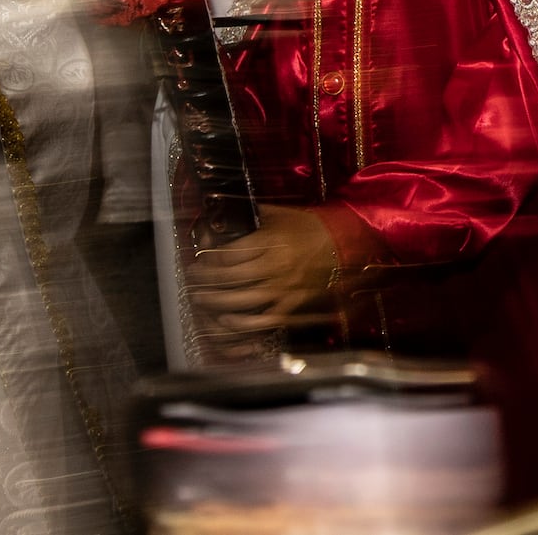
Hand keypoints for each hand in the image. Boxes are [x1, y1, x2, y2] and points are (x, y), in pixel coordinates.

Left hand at [187, 204, 340, 334]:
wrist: (344, 241)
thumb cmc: (313, 227)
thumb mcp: (281, 214)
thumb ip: (253, 215)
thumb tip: (226, 214)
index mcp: (272, 242)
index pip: (228, 254)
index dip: (208, 258)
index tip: (199, 258)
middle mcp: (276, 266)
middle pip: (229, 278)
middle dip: (205, 280)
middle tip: (193, 278)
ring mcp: (285, 287)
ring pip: (241, 300)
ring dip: (215, 302)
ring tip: (201, 298)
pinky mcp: (293, 303)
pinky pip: (263, 319)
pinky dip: (241, 324)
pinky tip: (226, 320)